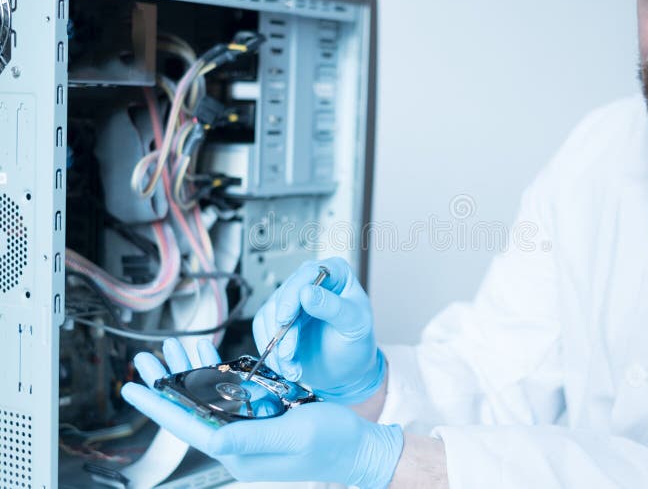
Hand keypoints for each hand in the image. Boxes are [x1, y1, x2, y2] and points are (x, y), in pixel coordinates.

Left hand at [122, 338, 403, 487]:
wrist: (360, 448)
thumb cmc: (333, 444)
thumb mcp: (293, 436)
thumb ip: (249, 436)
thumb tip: (209, 436)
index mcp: (240, 450)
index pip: (188, 426)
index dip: (159, 406)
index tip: (135, 389)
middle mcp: (239, 441)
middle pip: (192, 408)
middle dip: (168, 381)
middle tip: (145, 360)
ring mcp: (250, 429)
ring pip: (209, 397)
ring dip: (190, 371)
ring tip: (171, 349)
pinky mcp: (262, 418)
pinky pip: (232, 394)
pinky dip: (219, 373)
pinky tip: (207, 356)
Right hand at [254, 257, 383, 403]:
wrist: (347, 371)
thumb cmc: (357, 343)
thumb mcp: (355, 325)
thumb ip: (335, 308)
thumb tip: (307, 292)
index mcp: (336, 273)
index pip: (309, 274)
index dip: (293, 295)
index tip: (285, 318)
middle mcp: (312, 282)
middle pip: (285, 294)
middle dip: (283, 328)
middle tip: (288, 352)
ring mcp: (293, 299)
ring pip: (270, 313)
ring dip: (277, 344)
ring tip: (291, 364)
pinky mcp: (278, 317)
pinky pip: (263, 329)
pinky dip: (271, 350)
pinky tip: (286, 365)